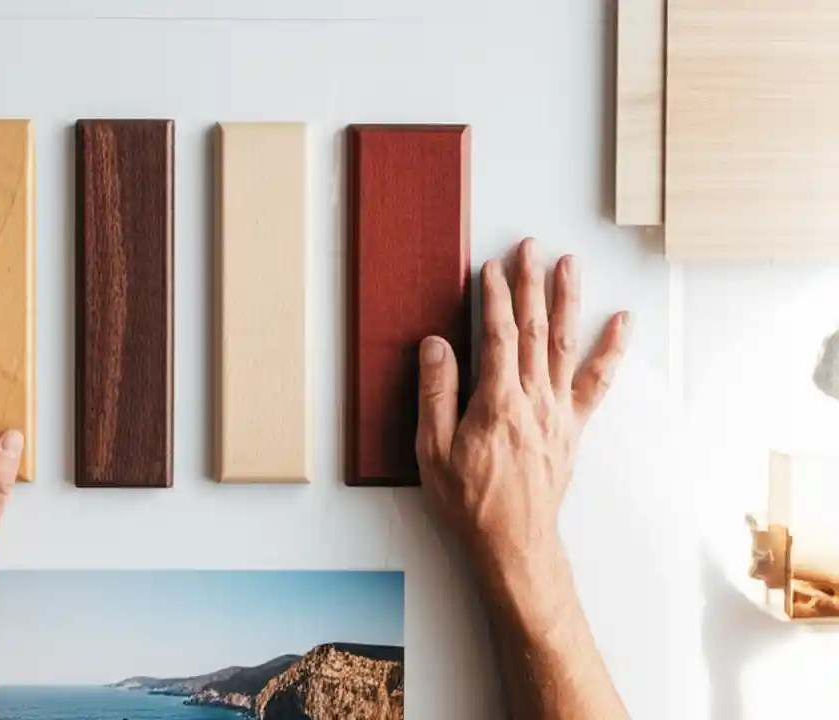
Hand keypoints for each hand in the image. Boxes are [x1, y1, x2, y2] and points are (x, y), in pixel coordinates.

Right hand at [415, 239, 629, 599]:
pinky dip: (611, 350)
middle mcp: (534, 399)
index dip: (494, 297)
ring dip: (567, 300)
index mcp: (497, 402)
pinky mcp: (572, 427)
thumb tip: (437, 345)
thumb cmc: (469, 500)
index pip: (498, 335)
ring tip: (568, 264)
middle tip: (529, 248)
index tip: (489, 267)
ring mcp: (558, 411)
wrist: (513, 541)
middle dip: (530, 284)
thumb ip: (436, 393)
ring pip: (566, 344)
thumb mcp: (433, 449)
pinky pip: (596, 382)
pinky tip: (621, 322)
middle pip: (535, 329)